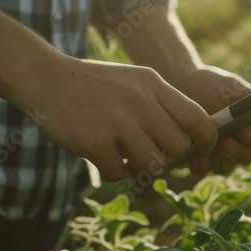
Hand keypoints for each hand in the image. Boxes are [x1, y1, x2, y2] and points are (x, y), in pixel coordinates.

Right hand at [25, 57, 217, 181]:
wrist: (43, 76)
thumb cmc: (92, 84)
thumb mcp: (131, 80)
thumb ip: (159, 103)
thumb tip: (189, 139)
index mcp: (152, 83)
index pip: (198, 117)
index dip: (207, 139)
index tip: (202, 149)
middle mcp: (139, 100)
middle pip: (178, 146)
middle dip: (168, 155)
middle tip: (148, 150)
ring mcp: (118, 121)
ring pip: (152, 164)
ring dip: (140, 166)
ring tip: (123, 153)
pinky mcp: (96, 141)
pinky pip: (120, 173)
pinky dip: (112, 171)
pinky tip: (100, 154)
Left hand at [166, 65, 250, 174]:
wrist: (178, 85)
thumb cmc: (209, 84)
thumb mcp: (231, 85)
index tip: (246, 130)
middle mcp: (239, 142)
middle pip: (247, 156)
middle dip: (237, 151)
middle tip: (225, 143)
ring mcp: (219, 153)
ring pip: (226, 165)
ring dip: (221, 160)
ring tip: (209, 150)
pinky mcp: (198, 158)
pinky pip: (203, 169)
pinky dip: (201, 165)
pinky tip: (196, 157)